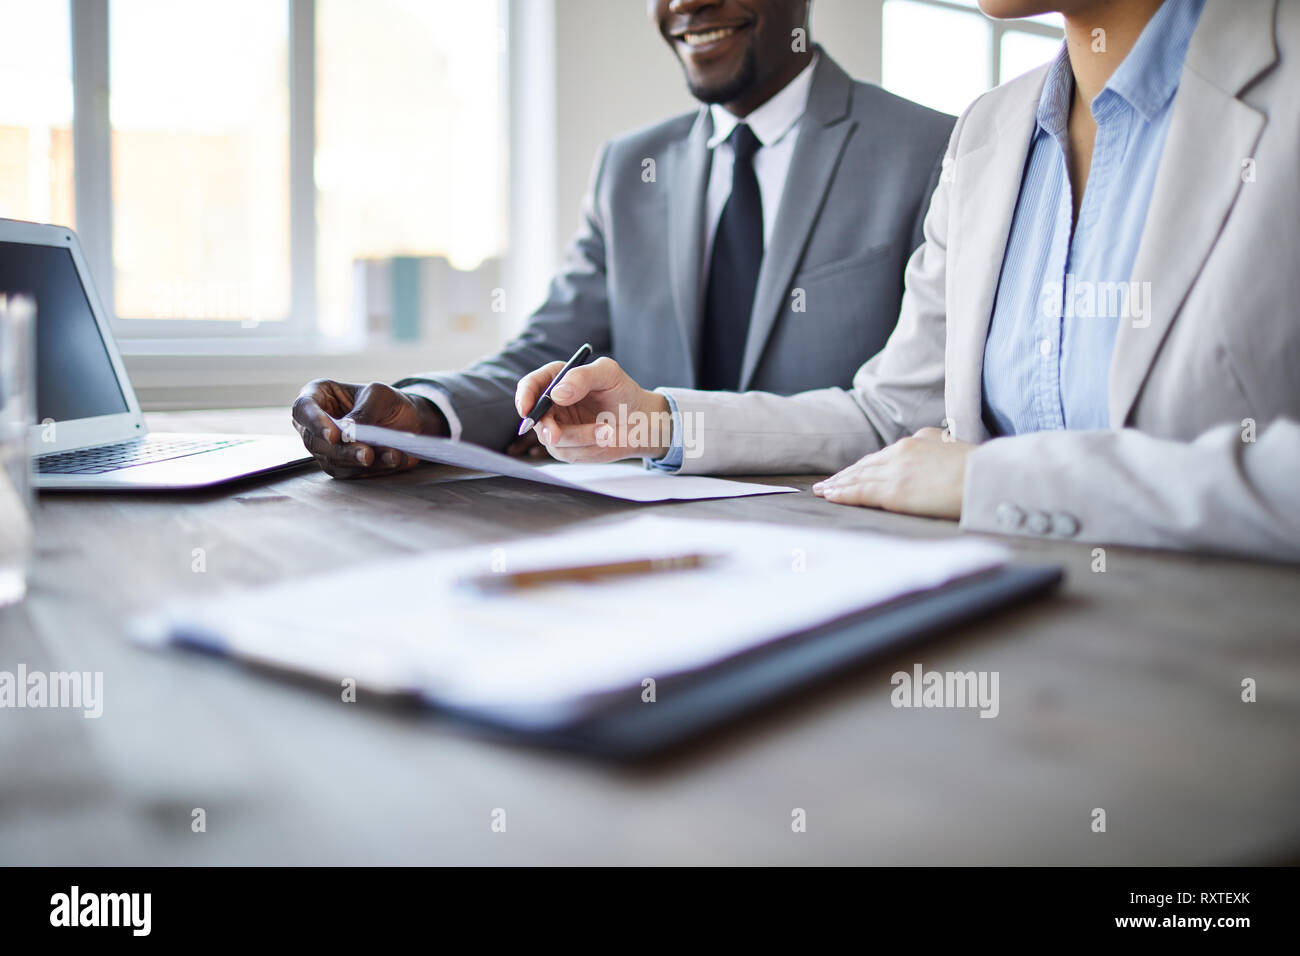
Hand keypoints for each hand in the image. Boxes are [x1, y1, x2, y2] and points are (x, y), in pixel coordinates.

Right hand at [291, 379, 446, 478]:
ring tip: (392, 456)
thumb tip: (347, 430)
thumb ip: (363, 411)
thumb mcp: (379, 395)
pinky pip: (350, 472)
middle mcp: (314, 424)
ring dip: (361, 462)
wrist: (406, 420)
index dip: (314, 422)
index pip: (303, 408)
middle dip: (342, 450)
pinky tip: (393, 460)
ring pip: (332, 461)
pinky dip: (373, 469)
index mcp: (317, 396)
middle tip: (367, 454)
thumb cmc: (386, 401)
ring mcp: (325, 448)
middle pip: (315, 441)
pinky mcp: (340, 466)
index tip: (334, 435)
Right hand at [514, 357, 670, 461]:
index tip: (526, 409)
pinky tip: (606, 437)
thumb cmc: (622, 391)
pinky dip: (588, 447)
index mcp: (555, 379)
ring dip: (580, 437)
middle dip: (545, 428)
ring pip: (553, 440)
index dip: (524, 397)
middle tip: (555, 434)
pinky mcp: (568, 448)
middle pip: (535, 418)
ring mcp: (557, 428)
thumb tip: (556, 394)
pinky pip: (569, 453)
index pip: (530, 386)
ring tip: (608, 430)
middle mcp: (551, 405)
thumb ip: (582, 377)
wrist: (640, 420)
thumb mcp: (607, 373)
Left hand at [812, 427, 973, 518]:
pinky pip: (860, 492)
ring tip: (823, 491)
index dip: (863, 467)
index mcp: (915, 442)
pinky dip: (843, 494)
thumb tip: (925, 444)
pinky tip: (831, 496)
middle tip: (827, 483)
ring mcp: (895, 471)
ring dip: (838, 484)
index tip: (849, 472)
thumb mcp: (952, 445)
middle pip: (864, 466)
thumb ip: (933, 444)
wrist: (988, 477)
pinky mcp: (894, 491)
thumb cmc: (978, 467)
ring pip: (858, 478)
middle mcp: (900, 452)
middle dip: (844, 475)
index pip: (881, 457)